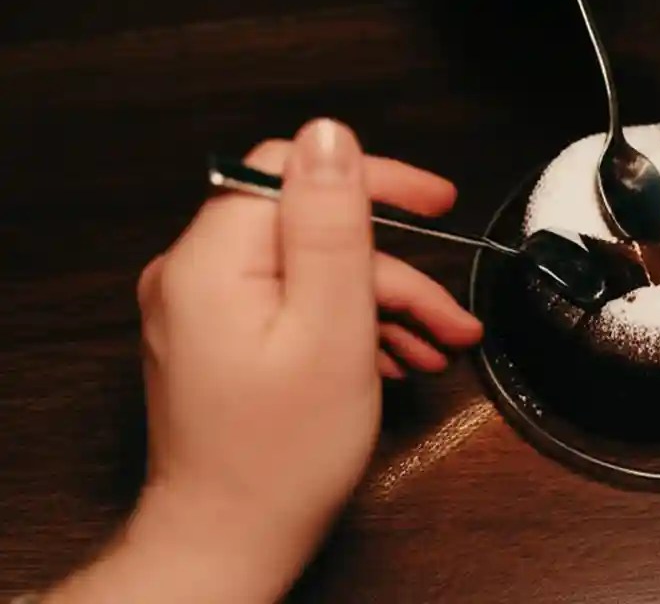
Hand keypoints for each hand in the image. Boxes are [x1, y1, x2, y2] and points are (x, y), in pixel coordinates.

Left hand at [48, 119, 482, 602]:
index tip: (434, 201)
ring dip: (380, 305)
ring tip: (437, 348)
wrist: (229, 543)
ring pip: (308, 273)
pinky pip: (291, 307)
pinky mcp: (218, 339)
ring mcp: (202, 310)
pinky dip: (346, 326)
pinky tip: (393, 359)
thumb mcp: (330, 328)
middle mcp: (194, 274)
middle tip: (449, 313)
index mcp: (213, 260)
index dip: (373, 179)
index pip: (295, 171)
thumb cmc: (281, 457)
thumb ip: (332, 225)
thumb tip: (330, 134)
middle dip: (391, 269)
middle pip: (310, 229)